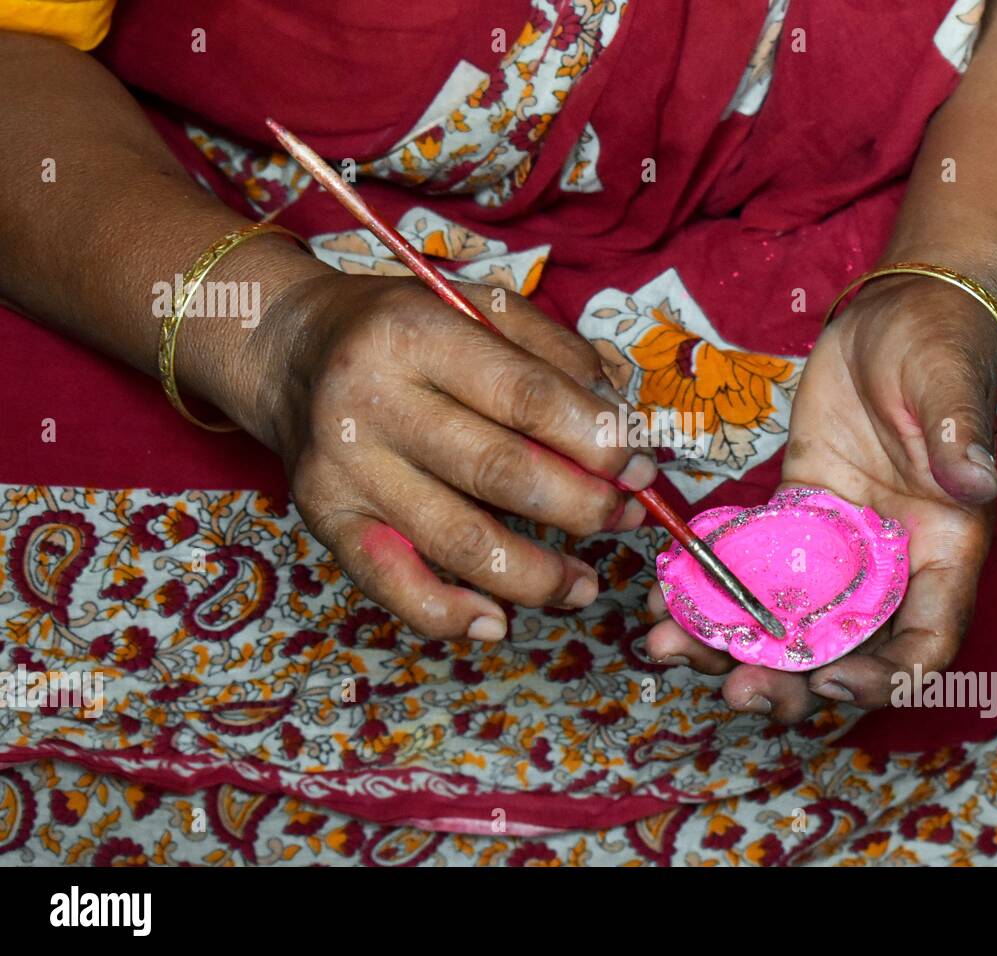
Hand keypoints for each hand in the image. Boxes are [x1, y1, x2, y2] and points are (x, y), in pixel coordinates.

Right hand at [230, 271, 656, 642]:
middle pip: (499, 473)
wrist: (290, 349)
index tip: (640, 468)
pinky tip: (498, 621)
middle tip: (624, 518)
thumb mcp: (479, 306)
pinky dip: (450, 615)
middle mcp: (372, 401)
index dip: (597, 440)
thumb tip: (623, 426)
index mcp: (417, 334)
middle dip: (581, 507)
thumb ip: (557, 355)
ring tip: (584, 585)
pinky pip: (392, 585)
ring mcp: (345, 468)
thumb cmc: (406, 328)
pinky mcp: (326, 520)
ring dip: (537, 576)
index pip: (527, 397)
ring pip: (458, 541)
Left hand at [647, 274, 996, 721]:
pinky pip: (750, 570)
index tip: (827, 679)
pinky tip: (664, 592)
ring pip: (788, 622)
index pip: (924, 644)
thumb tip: (977, 482)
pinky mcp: (794, 521)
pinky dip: (711, 589)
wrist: (895, 312)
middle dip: (790, 682)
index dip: (883, 679)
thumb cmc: (938, 344)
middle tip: (735, 690)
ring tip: (671, 647)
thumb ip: (959, 436)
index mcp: (944, 551)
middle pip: (845, 652)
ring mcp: (838, 549)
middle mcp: (892, 564)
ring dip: (733, 646)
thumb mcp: (948, 385)